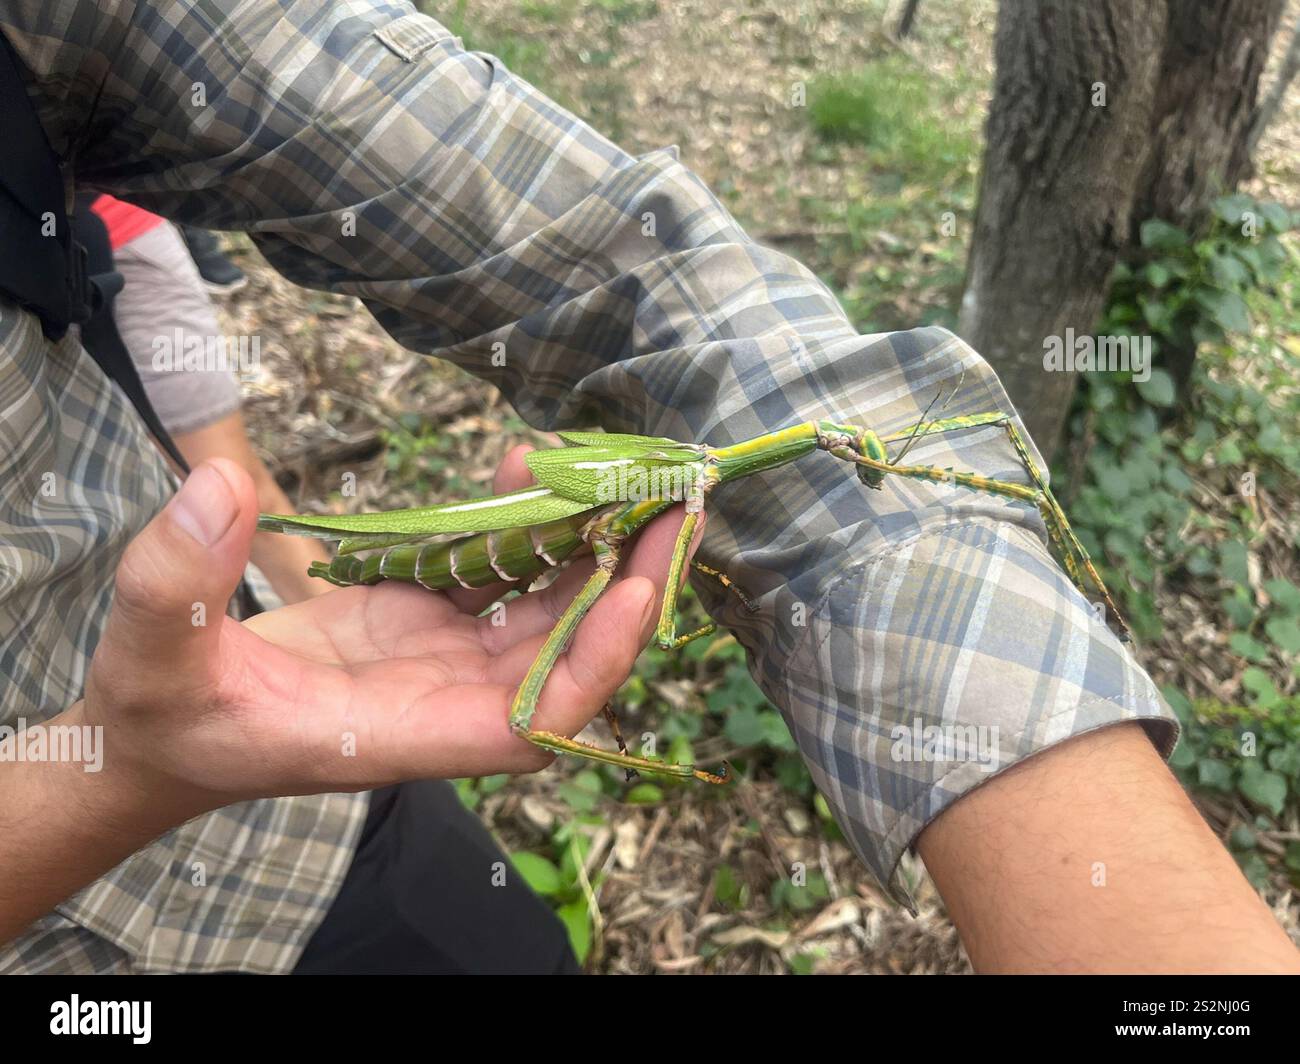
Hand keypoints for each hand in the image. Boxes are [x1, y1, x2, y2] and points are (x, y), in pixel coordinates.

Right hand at [82, 446, 697, 826]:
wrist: (156, 733)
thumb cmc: (158, 719)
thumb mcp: (151, 654)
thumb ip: (175, 583)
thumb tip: (218, 487)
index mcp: (397, 734)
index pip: (530, 722)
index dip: (593, 665)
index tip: (636, 592)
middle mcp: (438, 700)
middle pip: (563, 657)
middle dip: (625, 586)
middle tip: (673, 504)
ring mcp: (434, 657)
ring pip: (538, 609)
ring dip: (585, 546)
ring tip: (618, 473)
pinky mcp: (418, 618)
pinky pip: (491, 573)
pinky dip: (518, 525)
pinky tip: (527, 467)